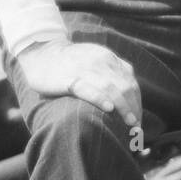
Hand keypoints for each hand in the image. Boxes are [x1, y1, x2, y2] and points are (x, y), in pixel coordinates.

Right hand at [17, 39, 142, 127]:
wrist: (41, 52)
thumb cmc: (70, 63)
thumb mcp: (96, 61)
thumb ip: (111, 74)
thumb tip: (127, 98)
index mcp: (110, 59)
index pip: (131, 83)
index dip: (137, 103)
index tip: (139, 121)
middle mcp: (102, 62)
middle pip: (125, 87)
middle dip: (134, 108)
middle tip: (137, 127)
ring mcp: (86, 69)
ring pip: (111, 88)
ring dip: (124, 107)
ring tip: (130, 123)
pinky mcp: (69, 78)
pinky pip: (87, 88)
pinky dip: (100, 98)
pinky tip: (109, 109)